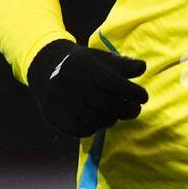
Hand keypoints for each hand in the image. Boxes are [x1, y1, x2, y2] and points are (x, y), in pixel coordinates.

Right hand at [27, 39, 147, 139]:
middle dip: (128, 110)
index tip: (143, 97)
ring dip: (112, 119)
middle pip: (110, 105)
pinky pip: (84, 130)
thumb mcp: (99, 58)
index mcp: (90, 71)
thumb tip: (143, 68)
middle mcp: (78, 88)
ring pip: (98, 120)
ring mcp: (68, 106)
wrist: (44, 69)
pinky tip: (100, 119)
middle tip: (135, 109)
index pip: (119, 86)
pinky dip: (96, 127)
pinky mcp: (61, 119)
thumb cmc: (81, 64)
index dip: (135, 94)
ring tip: (116, 114)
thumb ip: (122, 64)